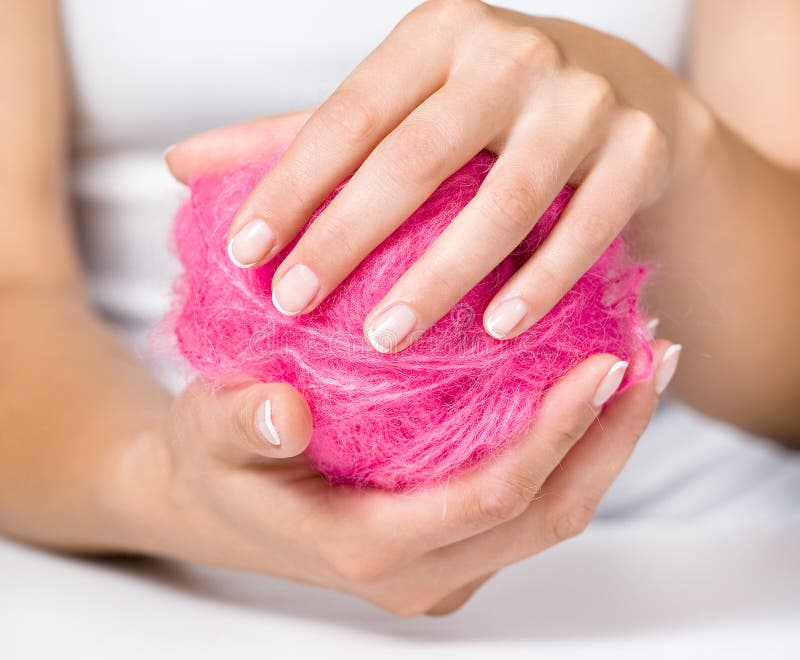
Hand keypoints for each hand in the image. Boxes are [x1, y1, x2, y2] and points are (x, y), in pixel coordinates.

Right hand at [109, 339, 678, 615]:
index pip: (494, 497)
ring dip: (603, 443)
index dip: (558, 433)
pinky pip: (528, 503)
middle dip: (612, 439)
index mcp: (370, 547)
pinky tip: (580, 391)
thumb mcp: (209, 435)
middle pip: (550, 513)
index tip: (606, 362)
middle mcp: (422, 571)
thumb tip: (284, 412)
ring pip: (551, 514)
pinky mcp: (448, 544)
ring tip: (639, 365)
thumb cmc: (214, 467)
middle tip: (655, 355)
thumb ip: (241, 424)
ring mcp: (441, 564)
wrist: (212, 504)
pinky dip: (568, 449)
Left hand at [168, 0, 709, 351]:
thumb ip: (297, 139)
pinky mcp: (640, 148)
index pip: (348, 115)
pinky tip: (497, 329)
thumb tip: (182, 166)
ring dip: (441, 277)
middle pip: (417, 157)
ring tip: (385, 338)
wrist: (618, 94)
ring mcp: (583, 98)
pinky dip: (541, 281)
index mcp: (436, 35)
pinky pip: (586, 228)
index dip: (292, 186)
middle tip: (296, 306)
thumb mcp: (394, 108)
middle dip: (350, 237)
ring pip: (504, 199)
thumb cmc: (481, 113)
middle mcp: (510, 54)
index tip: (246, 258)